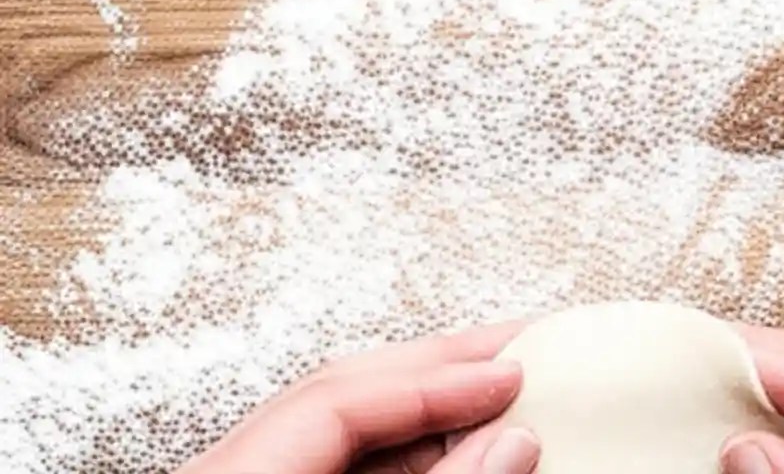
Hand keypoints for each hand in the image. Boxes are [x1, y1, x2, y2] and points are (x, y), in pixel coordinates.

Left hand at [177, 322, 540, 473]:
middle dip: (443, 367)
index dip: (435, 379)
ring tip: (511, 388)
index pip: (339, 395)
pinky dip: (417, 446)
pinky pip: (355, 455)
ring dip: (439, 406)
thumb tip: (511, 443)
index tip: (512, 373)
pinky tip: (467, 441)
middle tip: (526, 347)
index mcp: (232, 473)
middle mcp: (237, 465)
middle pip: (347, 389)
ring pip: (355, 421)